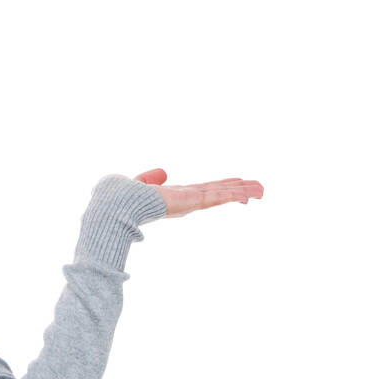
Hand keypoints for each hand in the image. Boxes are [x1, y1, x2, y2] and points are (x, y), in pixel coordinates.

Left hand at [132, 169, 263, 219]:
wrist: (116, 206)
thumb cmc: (120, 198)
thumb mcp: (137, 184)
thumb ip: (149, 178)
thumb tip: (163, 172)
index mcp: (175, 196)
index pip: (205, 191)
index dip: (221, 188)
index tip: (236, 187)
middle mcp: (186, 201)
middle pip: (219, 193)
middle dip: (238, 190)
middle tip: (259, 189)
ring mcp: (190, 202)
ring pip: (223, 195)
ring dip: (243, 192)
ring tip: (262, 190)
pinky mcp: (192, 201)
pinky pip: (218, 196)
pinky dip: (234, 194)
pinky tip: (250, 193)